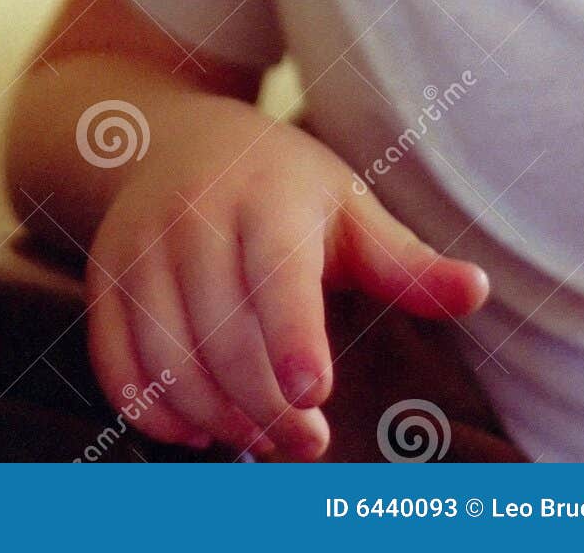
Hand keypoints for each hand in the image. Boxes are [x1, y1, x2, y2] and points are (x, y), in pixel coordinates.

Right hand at [84, 99, 489, 457]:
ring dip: (213, 415)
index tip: (315, 397)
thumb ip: (406, 261)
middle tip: (306, 444)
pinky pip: (115, 359)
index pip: (276, 273)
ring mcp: (141, 245)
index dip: (292, 338)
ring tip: (258, 436)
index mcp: (266, 195)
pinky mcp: (106, 276)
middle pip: (222, 331)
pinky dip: (153, 410)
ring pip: (166, 354)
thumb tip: (477, 290)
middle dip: (264, 405)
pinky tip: (196, 427)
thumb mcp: (348, 207)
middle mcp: (193, 216)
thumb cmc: (283, 186)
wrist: (180, 140)